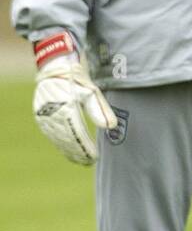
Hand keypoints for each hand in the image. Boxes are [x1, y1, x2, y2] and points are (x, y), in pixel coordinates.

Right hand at [32, 32, 117, 164]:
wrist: (54, 67)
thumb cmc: (77, 79)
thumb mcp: (91, 91)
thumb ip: (100, 110)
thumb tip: (111, 127)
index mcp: (66, 107)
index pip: (77, 134)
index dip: (86, 148)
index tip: (95, 157)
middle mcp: (52, 113)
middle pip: (67, 140)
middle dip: (78, 153)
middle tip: (89, 162)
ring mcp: (44, 116)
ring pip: (58, 139)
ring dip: (69, 151)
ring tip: (81, 161)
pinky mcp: (40, 117)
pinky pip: (51, 135)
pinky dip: (61, 145)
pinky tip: (69, 152)